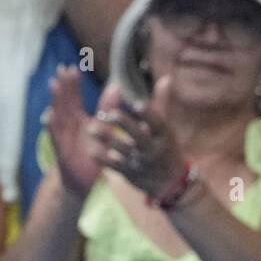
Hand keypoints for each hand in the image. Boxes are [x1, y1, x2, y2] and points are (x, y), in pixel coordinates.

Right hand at [43, 67, 101, 197]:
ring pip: (57, 116)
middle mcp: (67, 126)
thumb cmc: (91, 152)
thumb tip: (117, 86)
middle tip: (61, 69)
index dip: (71, 83)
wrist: (83, 181)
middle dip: (62, 87)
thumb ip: (107, 108)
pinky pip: (56, 137)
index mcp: (77, 119)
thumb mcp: (102, 128)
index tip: (71, 67)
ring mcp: (63, 137)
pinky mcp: (62, 151)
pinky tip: (48, 116)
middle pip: (63, 103)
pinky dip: (51, 127)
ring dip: (54, 101)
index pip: (73, 97)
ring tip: (53, 85)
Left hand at [86, 79, 185, 199]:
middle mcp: (153, 148)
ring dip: (107, 140)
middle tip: (110, 113)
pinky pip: (115, 166)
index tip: (137, 104)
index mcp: (164, 134)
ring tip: (91, 128)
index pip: (158, 123)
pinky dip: (103, 159)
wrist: (169, 182)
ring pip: (123, 150)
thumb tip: (166, 78)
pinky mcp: (130, 173)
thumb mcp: (166, 127)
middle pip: (139, 136)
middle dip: (125, 125)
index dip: (149, 114)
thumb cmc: (166, 146)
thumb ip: (162, 102)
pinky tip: (91, 149)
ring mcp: (141, 162)